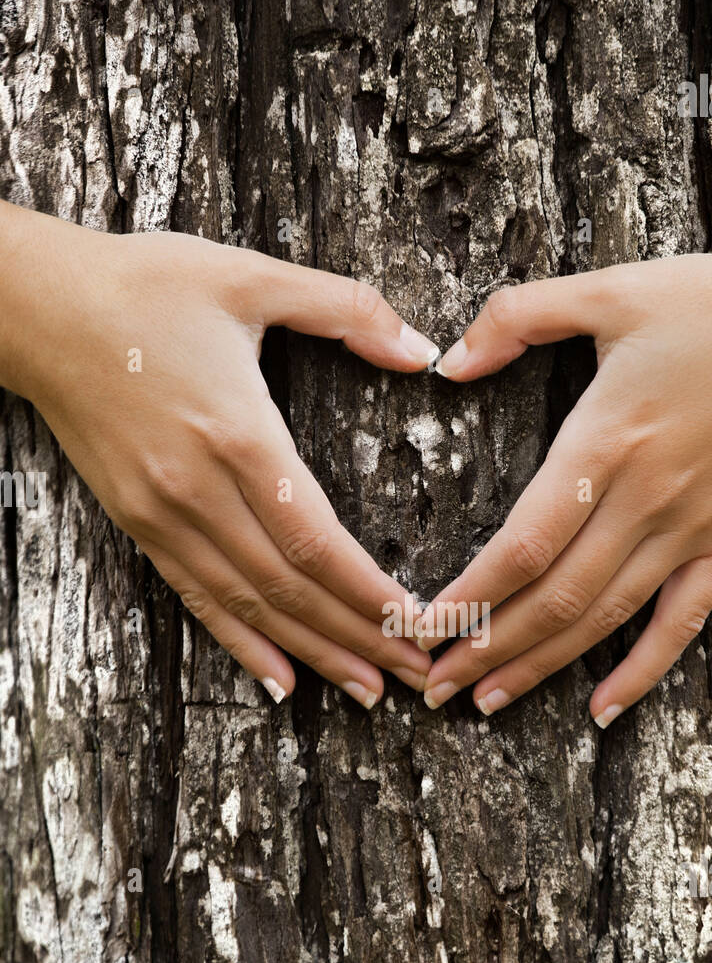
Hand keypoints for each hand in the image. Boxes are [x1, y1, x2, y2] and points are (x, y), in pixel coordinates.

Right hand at [3, 205, 434, 705]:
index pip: (317, 541)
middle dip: (361, 637)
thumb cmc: (144, 286)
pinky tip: (281, 680)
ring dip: (313, 653)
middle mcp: (198, 489)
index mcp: (237, 433)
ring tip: (367, 687)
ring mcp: (163, 514)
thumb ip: (347, 310)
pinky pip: (197, 598)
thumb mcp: (252, 275)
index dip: (370, 593)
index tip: (417, 622)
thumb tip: (421, 350)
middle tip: (415, 674)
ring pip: (249, 605)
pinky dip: (242, 644)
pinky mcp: (138, 523)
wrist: (38, 309)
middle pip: (291, 588)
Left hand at [419, 233, 711, 722]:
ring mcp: (691, 529)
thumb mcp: (610, 288)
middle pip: (554, 597)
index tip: (421, 627)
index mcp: (605, 441)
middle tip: (434, 685)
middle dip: (485, 647)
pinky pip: (681, 623)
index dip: (468, 595)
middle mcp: (645, 499)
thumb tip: (448, 365)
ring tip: (486, 700)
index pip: (522, 544)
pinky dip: (641, 671)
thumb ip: (517, 317)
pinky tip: (602, 709)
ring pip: (604, 619)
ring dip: (540, 666)